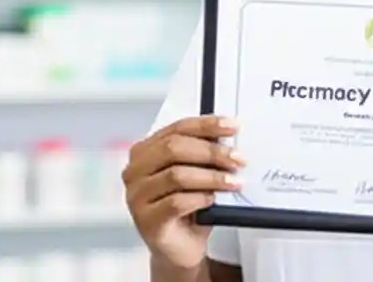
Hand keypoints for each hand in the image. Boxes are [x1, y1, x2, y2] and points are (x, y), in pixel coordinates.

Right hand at [123, 116, 245, 269]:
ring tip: (233, 181)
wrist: (181, 247)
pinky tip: (213, 199)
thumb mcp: (196, 174)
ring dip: (210, 177)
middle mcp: (135, 171)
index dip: (206, 125)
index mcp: (145, 152)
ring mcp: (136, 197)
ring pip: (176, 176)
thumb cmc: (189, 207)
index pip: (176, 129)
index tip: (232, 126)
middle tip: (237, 159)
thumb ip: (202, 156)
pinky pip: (175, 203)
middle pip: (173, 149)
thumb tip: (227, 140)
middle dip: (211, 151)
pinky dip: (199, 198)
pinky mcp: (146, 221)